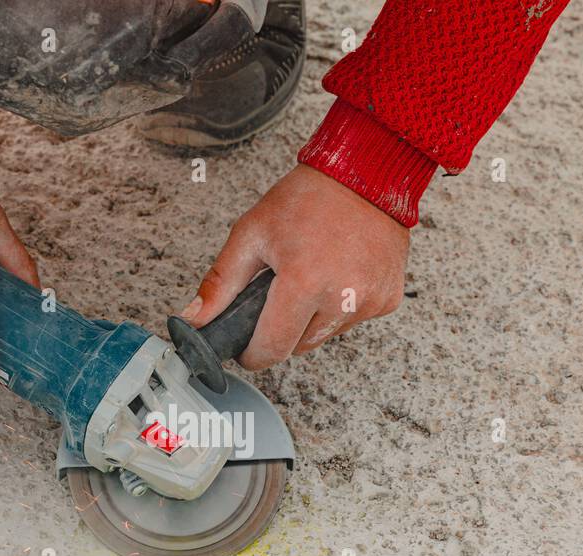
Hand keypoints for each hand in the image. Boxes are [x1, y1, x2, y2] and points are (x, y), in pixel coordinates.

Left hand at [182, 164, 410, 368]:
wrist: (364, 173)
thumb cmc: (309, 197)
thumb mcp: (252, 233)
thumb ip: (220, 282)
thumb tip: (195, 319)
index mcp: (304, 282)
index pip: (272, 349)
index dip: (253, 354)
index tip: (247, 349)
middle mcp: (342, 297)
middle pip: (297, 347)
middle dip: (281, 330)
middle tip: (279, 292)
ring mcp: (369, 301)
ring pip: (324, 336)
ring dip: (311, 319)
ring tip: (311, 276)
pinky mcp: (387, 299)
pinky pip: (352, 320)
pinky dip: (339, 307)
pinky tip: (338, 274)